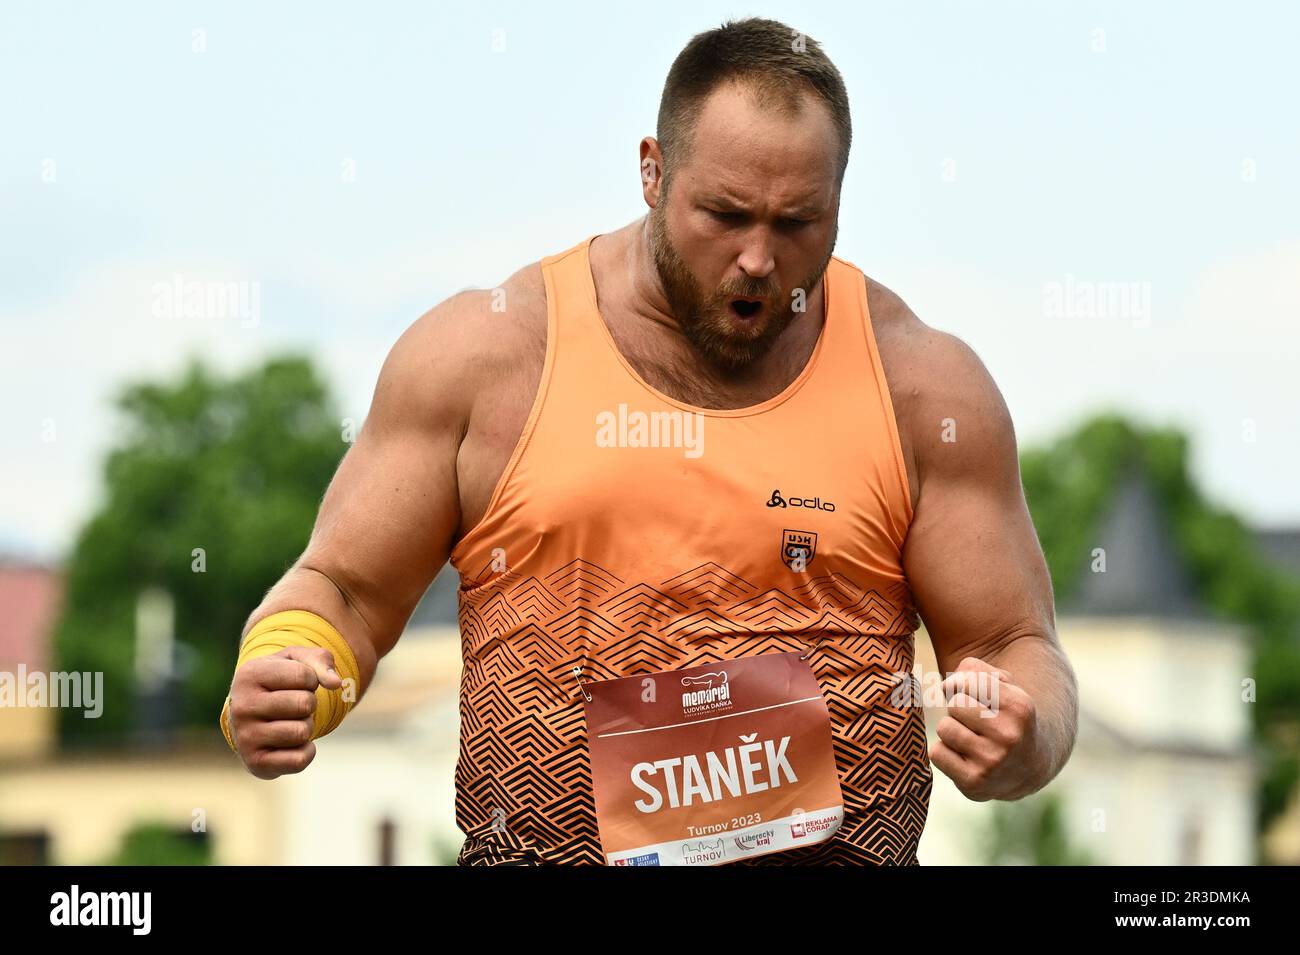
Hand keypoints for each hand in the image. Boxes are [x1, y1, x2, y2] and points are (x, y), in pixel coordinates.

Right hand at [227, 646, 342, 779]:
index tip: (296, 683)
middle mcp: (241, 707)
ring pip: (302, 731)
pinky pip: (300, 760)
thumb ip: (320, 661)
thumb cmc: (281, 680)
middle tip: (294, 705)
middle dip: (309, 703)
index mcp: (249, 675)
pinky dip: (306, 751)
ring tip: (290, 722)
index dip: (312, 679)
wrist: (254, 715)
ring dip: (306, 726)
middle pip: (305, 704)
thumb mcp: (297, 660)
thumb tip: (336, 683)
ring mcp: (245, 738)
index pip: (304, 675)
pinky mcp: (256, 763)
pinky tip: (291, 744)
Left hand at [929, 655, 1042, 801]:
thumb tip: (947, 686)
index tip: (984, 701)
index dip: (967, 688)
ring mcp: (992, 763)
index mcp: (1020, 708)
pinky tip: (966, 757)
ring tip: (973, 739)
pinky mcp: (974, 784)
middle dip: (961, 711)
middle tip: (979, 723)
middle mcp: (1009, 736)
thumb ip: (973, 670)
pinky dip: (945, 752)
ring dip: (952, 731)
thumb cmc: (1006, 716)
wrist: (1029, 766)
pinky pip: (936, 753)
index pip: (966, 682)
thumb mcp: (1003, 685)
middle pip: (955, 704)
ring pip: (944, 728)